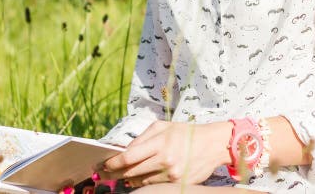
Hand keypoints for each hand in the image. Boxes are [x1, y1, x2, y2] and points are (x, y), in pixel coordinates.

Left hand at [99, 120, 230, 186]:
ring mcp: (172, 175)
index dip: (112, 163)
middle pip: (131, 172)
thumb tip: (124, 151)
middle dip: (114, 174)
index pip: (129, 157)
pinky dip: (143, 183)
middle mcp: (165, 161)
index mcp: (160, 143)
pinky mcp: (178, 184)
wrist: (212, 144)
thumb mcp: (162, 127)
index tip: (103, 164)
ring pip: (141, 182)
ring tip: (121, 176)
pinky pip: (153, 187)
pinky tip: (136, 179)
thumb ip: (141, 138)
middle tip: (103, 174)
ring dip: (128, 180)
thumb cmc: (185, 132)